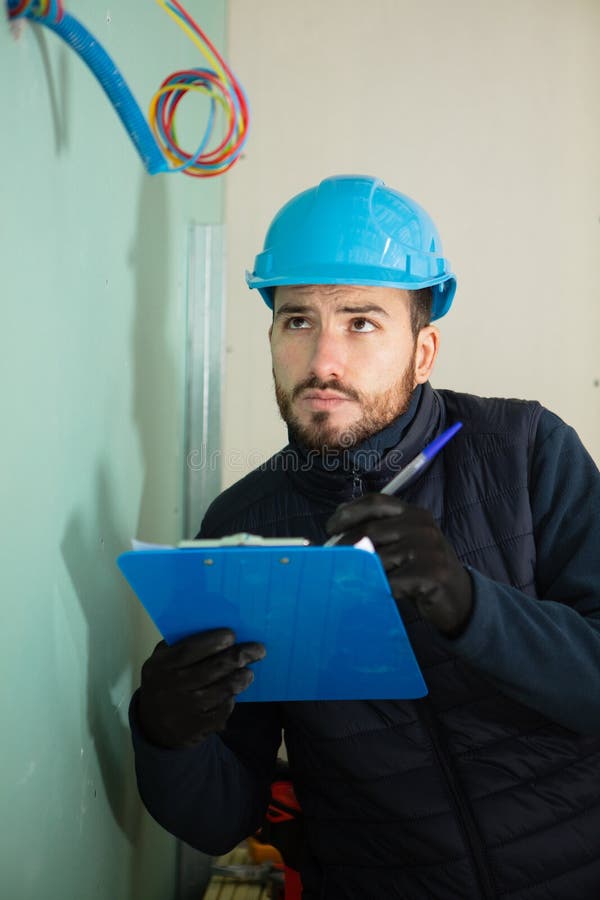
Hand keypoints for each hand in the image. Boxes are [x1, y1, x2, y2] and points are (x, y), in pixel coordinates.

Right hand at [138, 628, 265, 748]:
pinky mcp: (195, 728)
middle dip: (239, 657)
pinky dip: (231, 700)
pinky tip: (234, 693)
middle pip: (211, 669)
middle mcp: (170, 687)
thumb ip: (180, 645)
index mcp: (160, 666)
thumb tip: (215, 627)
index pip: (188, 651)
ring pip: (221, 691)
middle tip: (259, 650)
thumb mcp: (162, 661)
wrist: (151, 724)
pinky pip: (221, 711)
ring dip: (240, 679)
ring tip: (249, 672)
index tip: (232, 634)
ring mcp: (183, 710)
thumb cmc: (164, 681)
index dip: (212, 642)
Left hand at [326, 495, 472, 636]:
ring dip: (361, 571)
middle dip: (345, 547)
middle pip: (370, 531)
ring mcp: (428, 549)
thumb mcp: (404, 544)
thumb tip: (335, 535)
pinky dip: (378, 588)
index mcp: (413, 513)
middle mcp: (422, 526)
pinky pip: (391, 581)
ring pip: (378, 558)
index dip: (348, 512)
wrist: (460, 599)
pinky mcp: (431, 574)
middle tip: (332, 560)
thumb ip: (378, 534)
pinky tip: (378, 592)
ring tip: (354, 578)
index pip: (375, 502)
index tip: (330, 527)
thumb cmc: (421, 570)